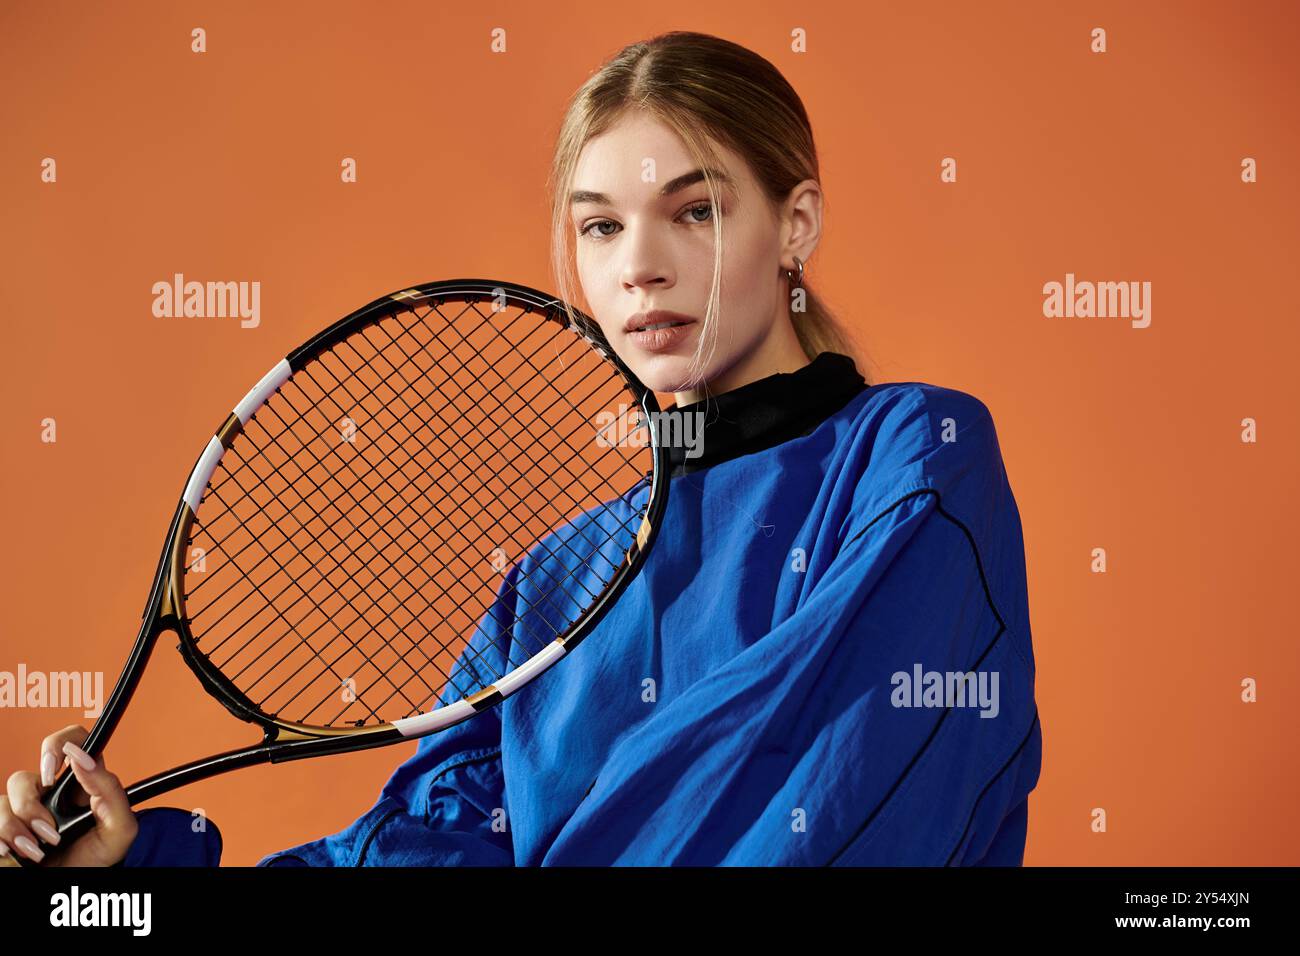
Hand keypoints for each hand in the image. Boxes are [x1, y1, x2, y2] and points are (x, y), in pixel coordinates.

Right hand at [0, 724, 137, 866]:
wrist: (77, 883)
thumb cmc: (99, 855)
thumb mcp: (119, 827)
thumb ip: (110, 790)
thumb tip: (83, 758)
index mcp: (81, 781)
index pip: (69, 741)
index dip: (56, 745)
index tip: (52, 773)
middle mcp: (49, 791)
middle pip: (23, 778)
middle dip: (30, 807)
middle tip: (49, 832)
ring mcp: (24, 810)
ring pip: (3, 801)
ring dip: (15, 829)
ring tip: (35, 851)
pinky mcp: (6, 828)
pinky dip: (1, 839)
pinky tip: (15, 853)